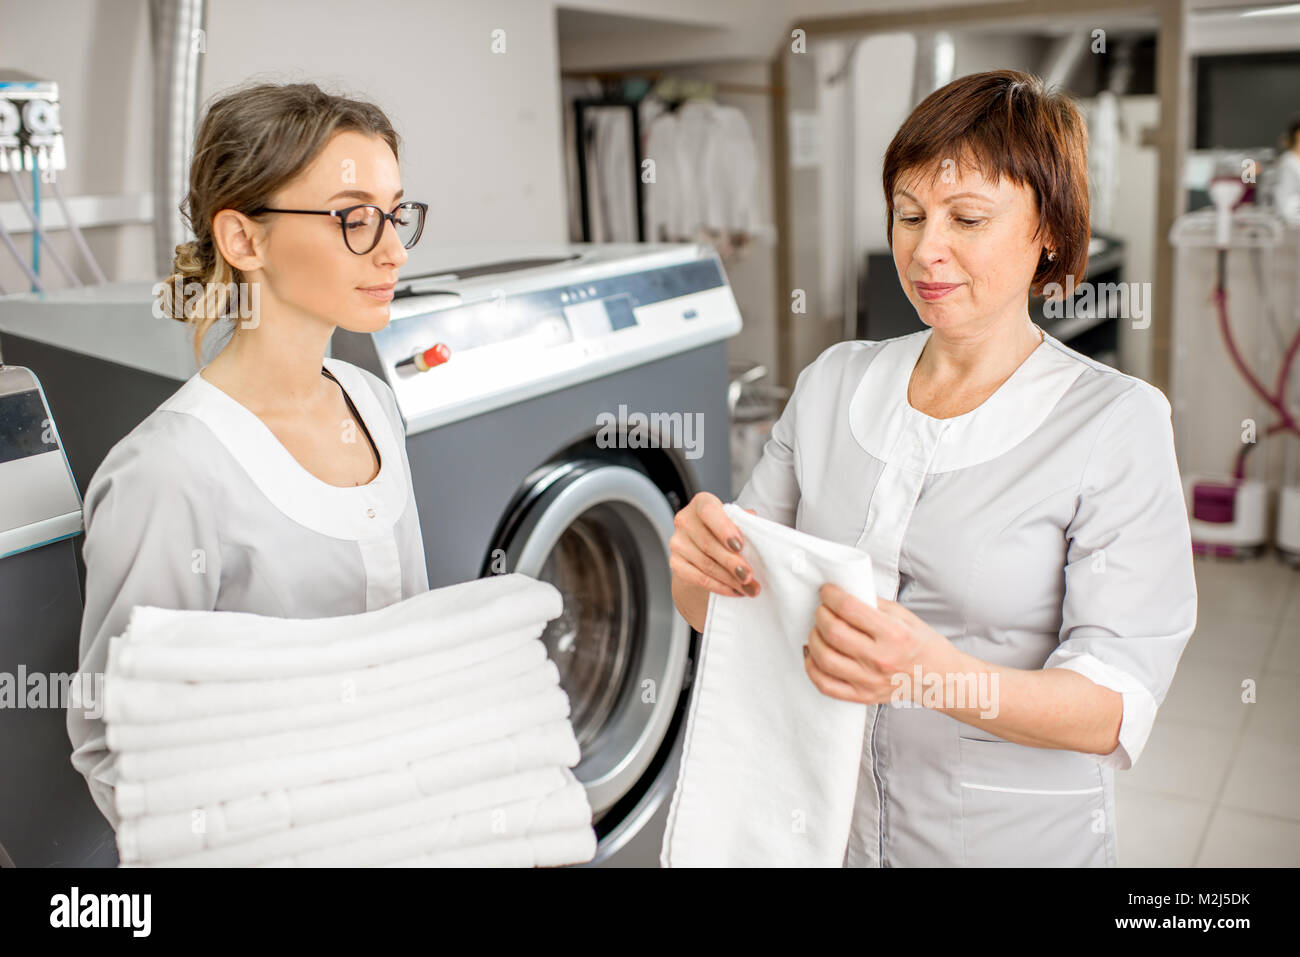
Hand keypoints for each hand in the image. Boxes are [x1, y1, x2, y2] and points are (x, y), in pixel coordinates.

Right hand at [669, 492, 760, 598]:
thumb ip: (744, 523)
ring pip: (705, 564)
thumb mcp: (736, 522)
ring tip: (749, 588)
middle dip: (732, 563)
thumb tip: (756, 530)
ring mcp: (677, 542)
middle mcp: (685, 520)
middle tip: (750, 576)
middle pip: (708, 544)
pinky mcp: (675, 563)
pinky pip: (698, 578)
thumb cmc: (724, 531)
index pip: (709, 512)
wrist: (704, 549)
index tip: (740, 546)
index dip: (724, 529)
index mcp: (702, 503)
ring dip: (730, 579)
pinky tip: (734, 590)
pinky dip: (719, 587)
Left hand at [803, 583, 958, 704]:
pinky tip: (814, 656)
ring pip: (824, 658)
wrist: (940, 679)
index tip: (827, 591)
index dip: (831, 595)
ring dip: (814, 639)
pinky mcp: (862, 696)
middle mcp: (880, 659)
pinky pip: (825, 685)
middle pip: (833, 632)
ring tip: (818, 630)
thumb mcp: (904, 616)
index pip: (849, 609)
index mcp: (893, 634)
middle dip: (821, 614)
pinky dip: (812, 668)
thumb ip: (873, 604)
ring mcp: (870, 681)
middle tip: (822, 609)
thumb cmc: (923, 645)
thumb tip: (844, 593)